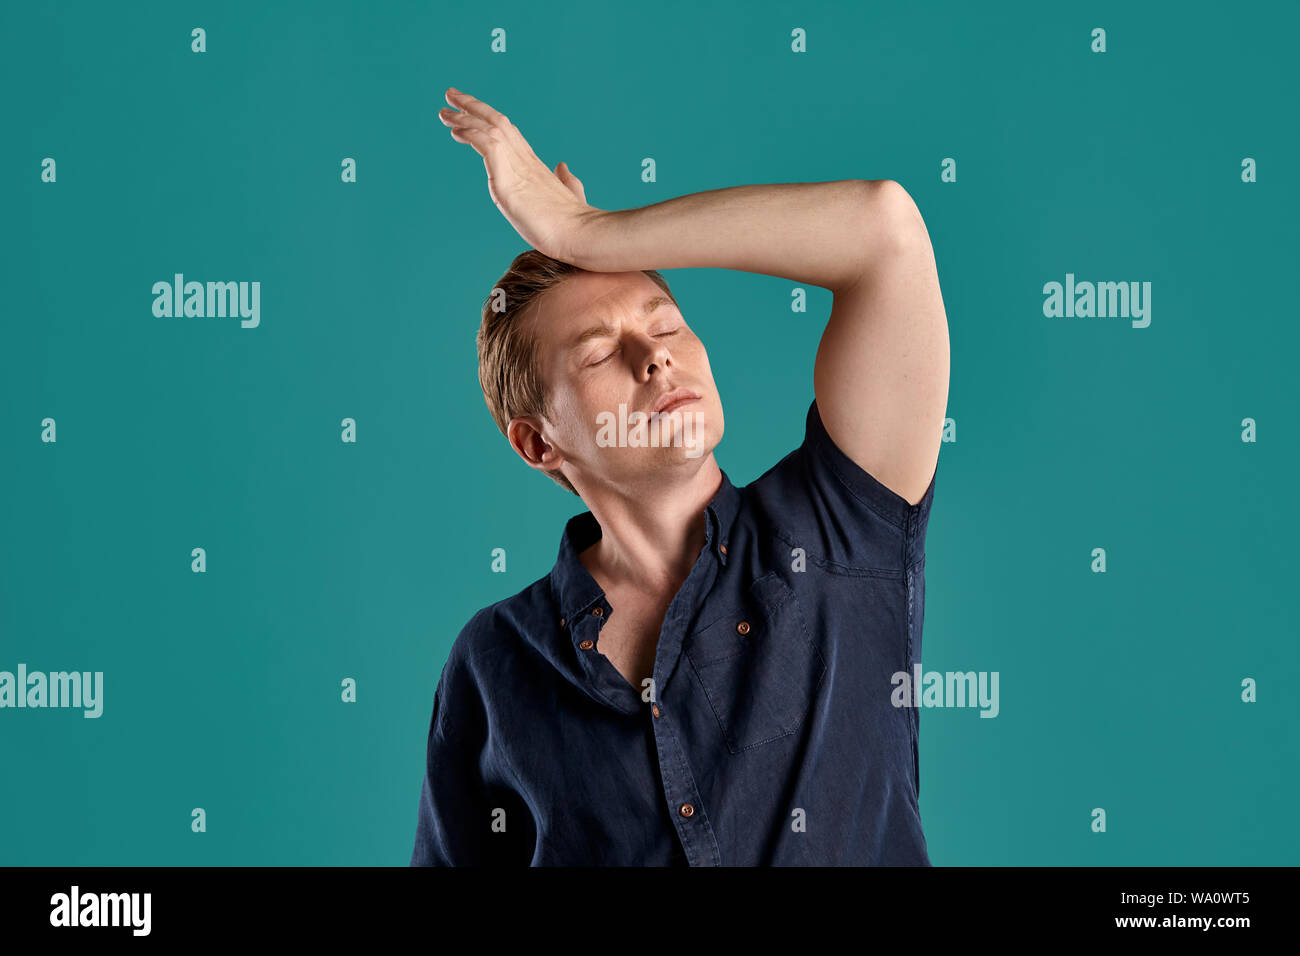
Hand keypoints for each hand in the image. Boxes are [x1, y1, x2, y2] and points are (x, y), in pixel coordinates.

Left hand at [438, 87, 593, 260]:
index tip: (468, 111)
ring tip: (444, 112)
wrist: (579, 234)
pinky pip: (487, 143)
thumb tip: (562, 167)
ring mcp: (518, 165)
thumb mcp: (570, 197)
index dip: (488, 119)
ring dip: (464, 117)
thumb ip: (566, 181)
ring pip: (489, 127)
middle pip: (498, 121)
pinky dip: (470, 133)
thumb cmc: (574, 224)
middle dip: (473, 107)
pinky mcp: (509, 177)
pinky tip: (455, 131)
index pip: (509, 133)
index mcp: (535, 165)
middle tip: (450, 95)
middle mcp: (526, 159)